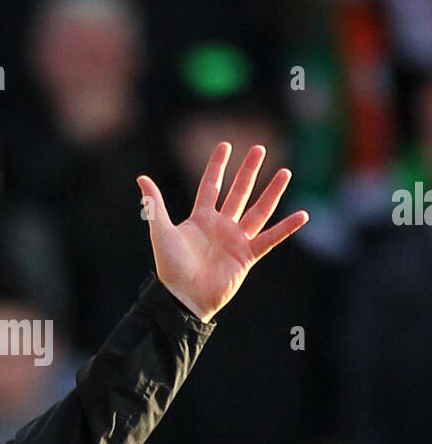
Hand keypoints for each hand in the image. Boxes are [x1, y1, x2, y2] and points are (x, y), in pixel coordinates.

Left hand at [138, 143, 308, 322]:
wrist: (183, 297)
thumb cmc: (171, 268)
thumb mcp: (162, 231)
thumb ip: (155, 204)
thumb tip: (141, 177)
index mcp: (200, 218)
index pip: (211, 185)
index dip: (218, 165)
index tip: (226, 145)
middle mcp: (221, 225)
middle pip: (238, 192)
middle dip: (249, 171)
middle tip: (260, 148)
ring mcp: (236, 240)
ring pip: (258, 210)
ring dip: (272, 192)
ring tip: (285, 172)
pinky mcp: (247, 256)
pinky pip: (270, 238)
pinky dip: (286, 228)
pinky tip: (302, 215)